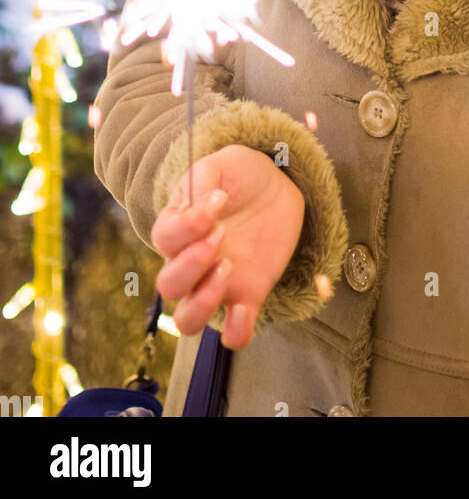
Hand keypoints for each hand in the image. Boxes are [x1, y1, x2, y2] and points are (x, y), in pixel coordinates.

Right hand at [152, 144, 305, 348]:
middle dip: (191, 264)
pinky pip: (234, 332)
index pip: (163, 239)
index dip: (184, 228)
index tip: (215, 204)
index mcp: (178, 228)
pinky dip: (235, 331)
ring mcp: (217, 283)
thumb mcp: (221, 165)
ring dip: (201, 303)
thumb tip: (203, 206)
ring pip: (187, 319)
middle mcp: (190, 263)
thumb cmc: (239, 175)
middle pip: (168, 285)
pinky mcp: (248, 296)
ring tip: (227, 269)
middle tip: (221, 234)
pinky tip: (243, 312)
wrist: (274, 187)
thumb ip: (204, 181)